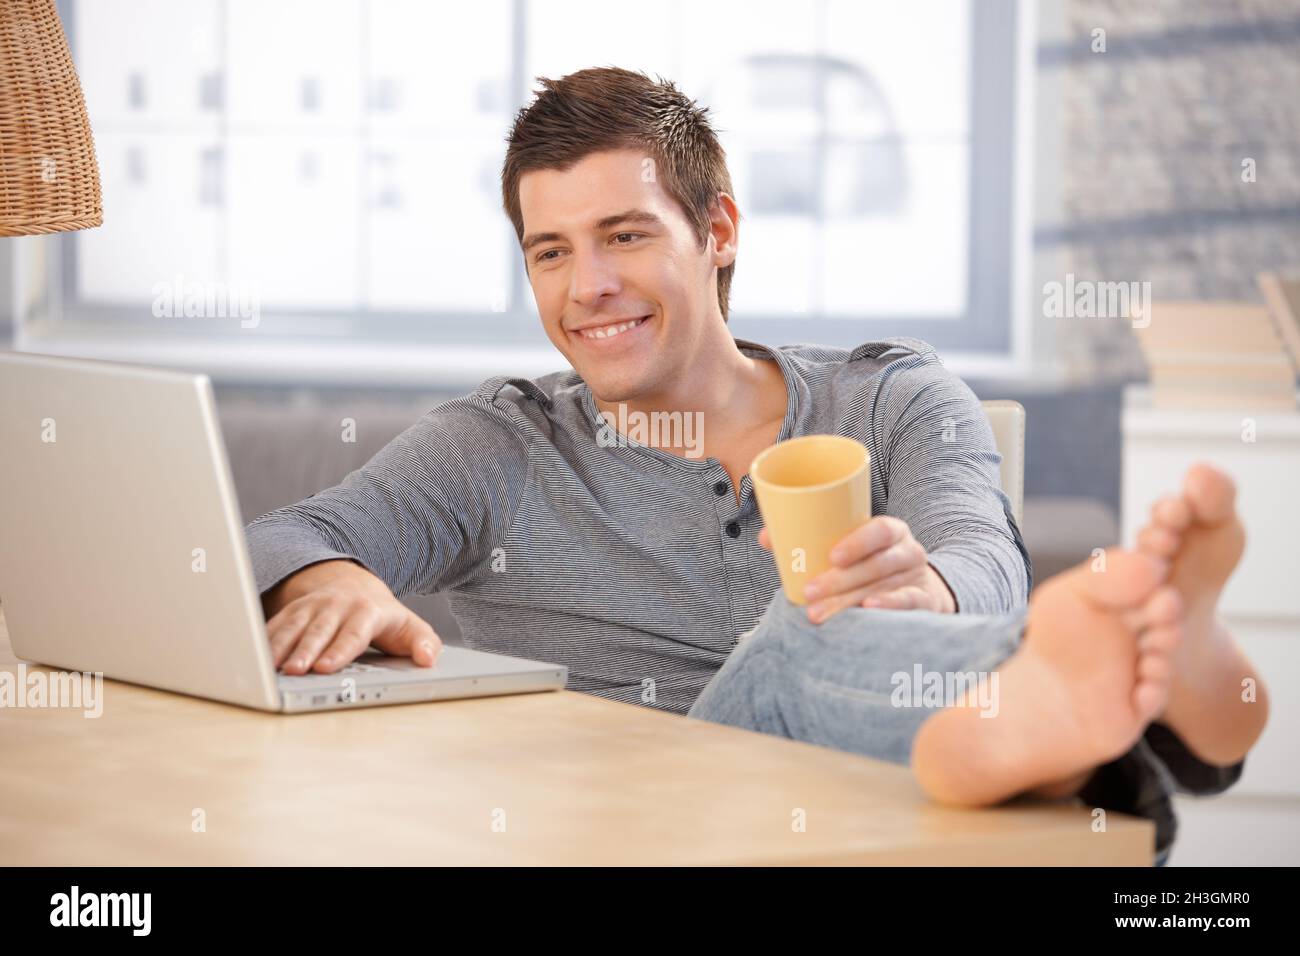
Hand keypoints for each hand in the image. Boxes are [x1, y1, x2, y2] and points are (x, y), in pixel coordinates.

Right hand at [263, 559, 441, 674]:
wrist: (355, 585)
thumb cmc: (383, 616)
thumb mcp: (409, 627)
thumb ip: (423, 643)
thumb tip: (429, 658)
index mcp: (368, 611)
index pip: (353, 634)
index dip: (339, 651)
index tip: (326, 667)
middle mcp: (338, 605)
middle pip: (320, 630)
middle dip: (306, 651)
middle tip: (296, 672)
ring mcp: (313, 606)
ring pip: (294, 625)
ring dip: (281, 646)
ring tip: (272, 668)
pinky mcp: (293, 609)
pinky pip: (275, 624)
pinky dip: (264, 640)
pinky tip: (253, 656)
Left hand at [758, 516, 956, 622]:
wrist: (918, 588)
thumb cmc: (870, 564)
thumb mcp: (850, 547)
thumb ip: (811, 540)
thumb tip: (767, 538)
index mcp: (890, 531)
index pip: (880, 530)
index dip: (858, 542)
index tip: (831, 557)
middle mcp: (907, 551)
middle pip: (877, 564)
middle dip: (840, 580)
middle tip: (810, 592)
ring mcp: (916, 578)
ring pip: (883, 588)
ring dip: (850, 601)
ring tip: (820, 613)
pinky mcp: (923, 602)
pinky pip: (908, 604)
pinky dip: (889, 607)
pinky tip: (867, 612)